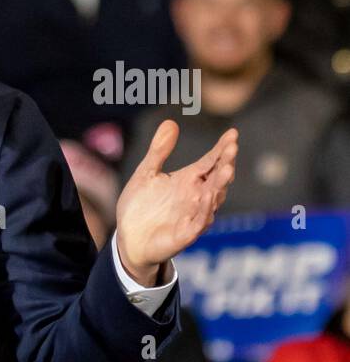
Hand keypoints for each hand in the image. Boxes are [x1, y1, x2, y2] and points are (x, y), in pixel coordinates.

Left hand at [115, 120, 237, 284]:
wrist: (128, 238)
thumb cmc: (140, 206)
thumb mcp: (146, 174)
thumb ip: (159, 151)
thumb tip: (170, 123)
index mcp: (189, 180)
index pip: (210, 162)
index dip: (222, 149)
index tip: (232, 134)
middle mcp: (196, 196)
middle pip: (216, 178)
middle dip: (225, 163)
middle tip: (232, 148)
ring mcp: (193, 215)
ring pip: (212, 199)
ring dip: (220, 185)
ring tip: (227, 168)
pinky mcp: (186, 234)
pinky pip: (199, 222)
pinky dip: (204, 210)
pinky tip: (208, 197)